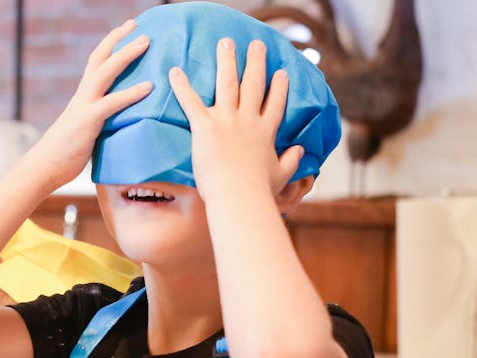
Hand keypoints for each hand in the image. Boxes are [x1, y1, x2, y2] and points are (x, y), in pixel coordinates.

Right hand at [24, 19, 151, 188]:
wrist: (43, 168)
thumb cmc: (63, 156)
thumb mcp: (84, 132)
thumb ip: (99, 123)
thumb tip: (116, 125)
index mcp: (82, 97)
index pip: (96, 63)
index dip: (110, 45)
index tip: (125, 32)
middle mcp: (82, 96)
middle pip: (100, 58)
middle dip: (118, 39)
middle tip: (136, 25)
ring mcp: (84, 106)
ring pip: (106, 71)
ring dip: (126, 54)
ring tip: (146, 42)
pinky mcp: (88, 121)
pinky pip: (112, 103)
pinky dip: (131, 93)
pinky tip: (149, 87)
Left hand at [168, 39, 303, 201]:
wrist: (239, 195)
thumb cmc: (258, 191)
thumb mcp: (281, 175)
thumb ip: (291, 161)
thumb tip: (302, 151)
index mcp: (265, 132)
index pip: (275, 104)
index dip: (279, 87)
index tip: (281, 72)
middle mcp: (248, 120)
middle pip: (254, 84)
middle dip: (256, 62)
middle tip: (257, 44)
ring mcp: (227, 120)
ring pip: (227, 82)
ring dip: (227, 61)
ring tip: (226, 43)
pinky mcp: (206, 126)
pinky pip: (191, 101)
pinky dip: (182, 86)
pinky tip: (175, 71)